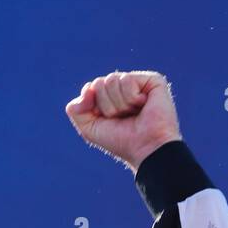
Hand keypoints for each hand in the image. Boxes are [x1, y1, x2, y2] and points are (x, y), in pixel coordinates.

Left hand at [65, 70, 182, 170]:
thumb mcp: (89, 128)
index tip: (109, 121)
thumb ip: (75, 109)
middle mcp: (123, 87)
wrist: (145, 148)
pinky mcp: (152, 80)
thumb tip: (88, 88)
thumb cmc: (120, 140)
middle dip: (106, 106)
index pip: (90, 88)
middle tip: (123, 118)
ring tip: (133, 113)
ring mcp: (138, 82)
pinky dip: (131, 98)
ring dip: (119, 104)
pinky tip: (143, 105)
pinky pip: (126, 79)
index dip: (94, 107)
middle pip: (98, 83)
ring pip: (111, 80)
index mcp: (110, 96)